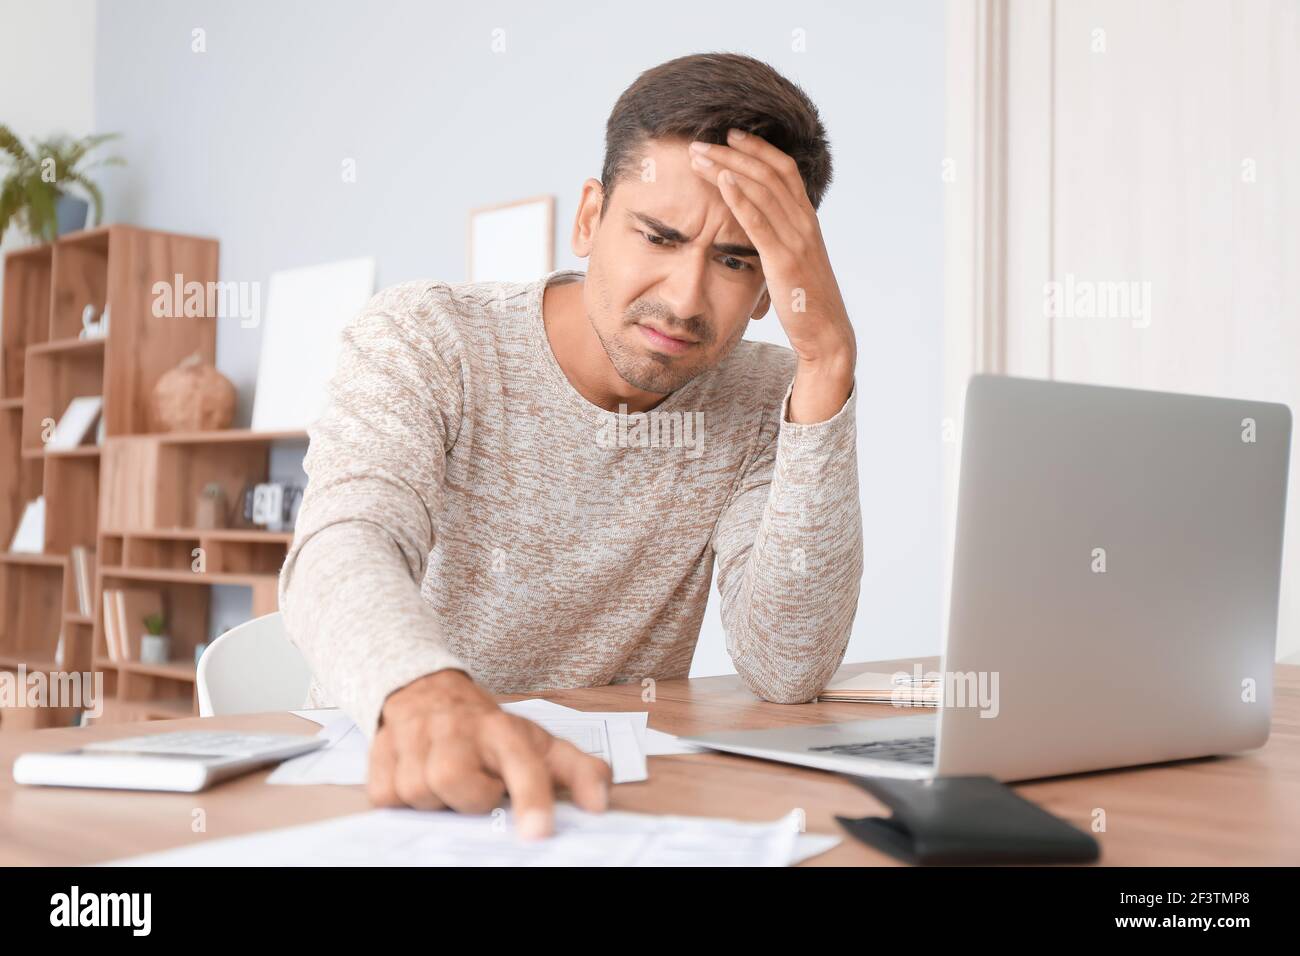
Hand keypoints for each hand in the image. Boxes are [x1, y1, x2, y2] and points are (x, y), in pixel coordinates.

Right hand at [369, 669, 612, 838]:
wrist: (429, 691)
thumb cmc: (488, 731)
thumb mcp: (537, 744)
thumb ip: (576, 771)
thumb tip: (599, 803)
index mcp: (503, 729)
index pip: (522, 764)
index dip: (531, 797)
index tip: (537, 832)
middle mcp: (457, 728)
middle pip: (454, 782)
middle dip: (467, 798)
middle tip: (477, 788)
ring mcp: (415, 736)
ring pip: (417, 791)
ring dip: (432, 800)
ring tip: (445, 781)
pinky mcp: (379, 749)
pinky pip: (385, 796)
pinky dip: (400, 798)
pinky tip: (416, 778)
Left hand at [688, 129, 855, 422]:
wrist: (827, 334)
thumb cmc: (806, 303)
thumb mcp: (793, 263)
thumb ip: (778, 241)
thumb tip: (754, 231)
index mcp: (807, 221)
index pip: (784, 170)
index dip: (758, 148)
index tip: (730, 135)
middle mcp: (805, 223)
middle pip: (769, 172)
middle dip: (733, 152)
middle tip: (701, 140)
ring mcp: (797, 240)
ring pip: (761, 190)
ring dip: (727, 168)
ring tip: (698, 156)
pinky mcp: (786, 260)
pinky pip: (760, 222)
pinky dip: (740, 198)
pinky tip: (721, 182)